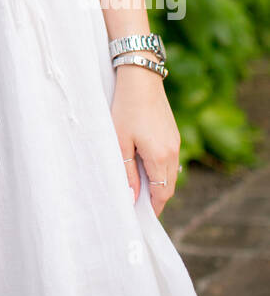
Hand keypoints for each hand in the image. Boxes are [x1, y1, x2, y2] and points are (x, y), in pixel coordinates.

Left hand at [111, 64, 180, 216]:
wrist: (141, 77)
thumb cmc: (126, 108)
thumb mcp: (120, 141)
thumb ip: (127, 171)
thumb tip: (132, 197)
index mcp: (160, 156)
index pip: (162, 193)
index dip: (153, 208)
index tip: (141, 217)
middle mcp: (173, 151)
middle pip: (168, 186)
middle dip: (156, 199)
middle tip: (137, 206)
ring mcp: (175, 141)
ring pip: (170, 172)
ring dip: (158, 183)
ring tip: (138, 187)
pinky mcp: (173, 132)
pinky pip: (169, 159)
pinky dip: (160, 169)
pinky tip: (144, 166)